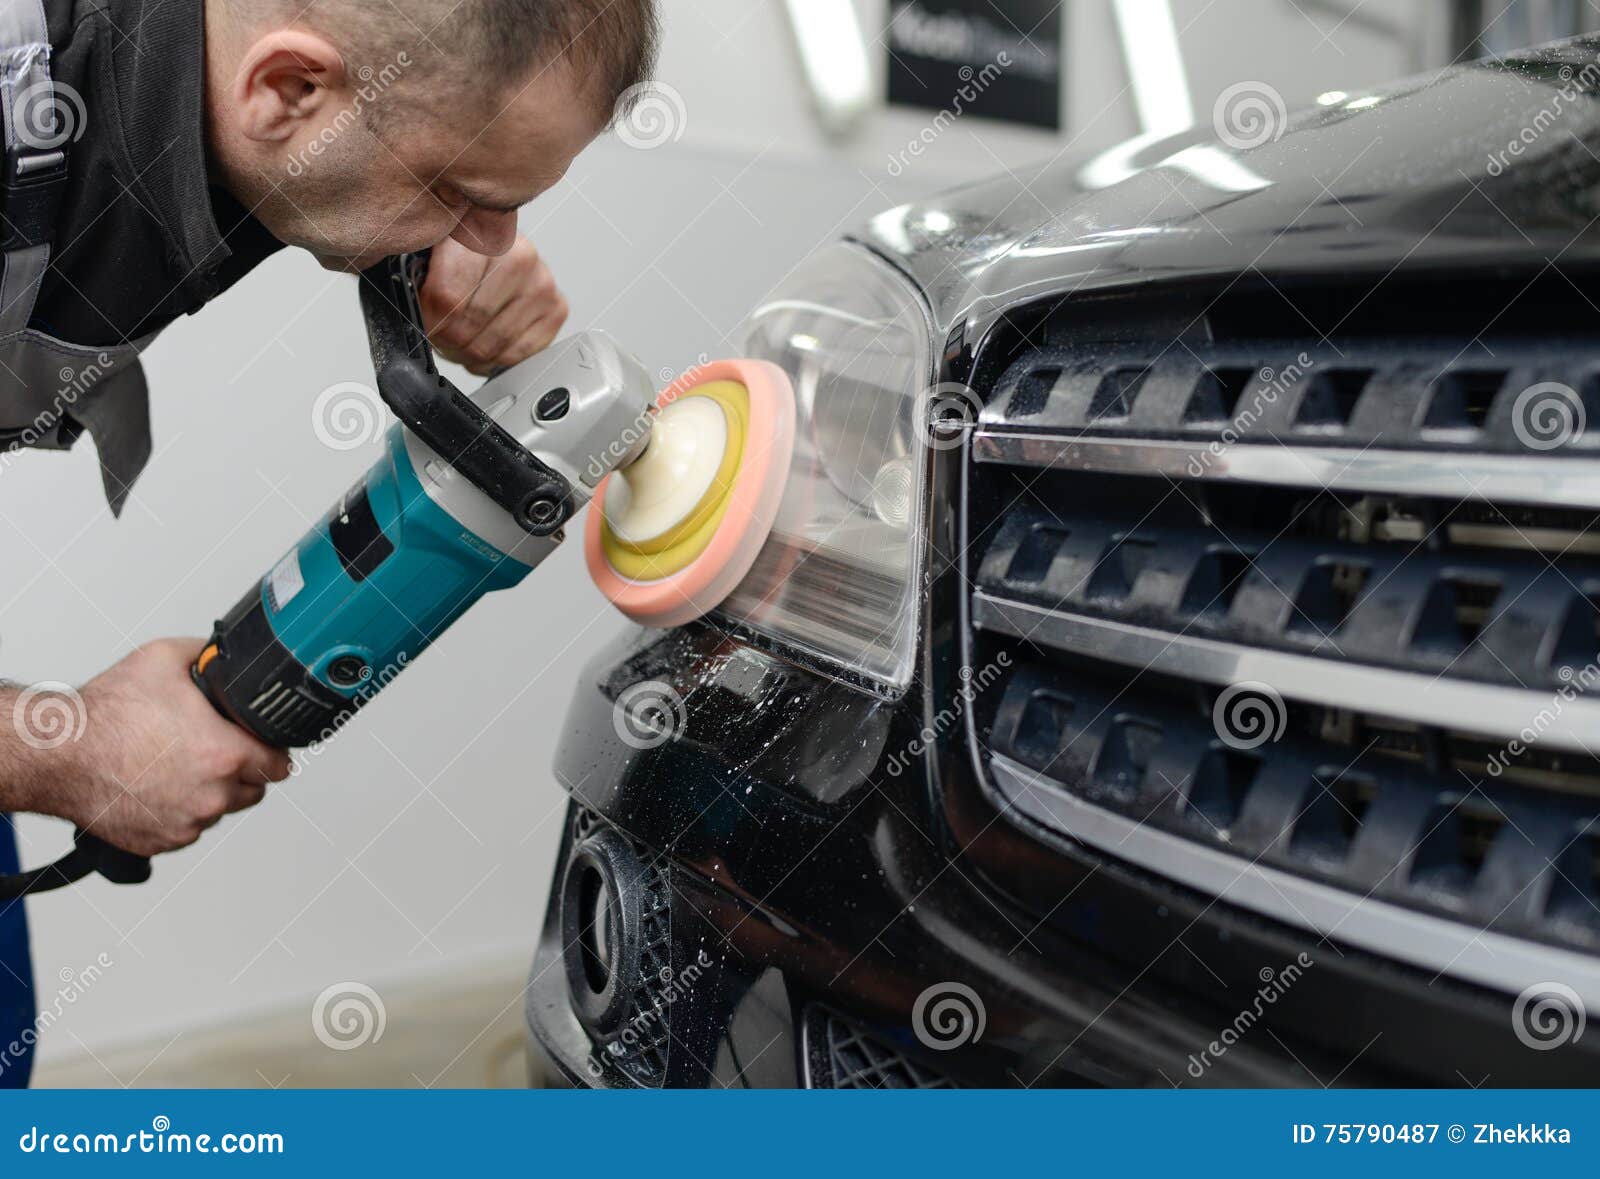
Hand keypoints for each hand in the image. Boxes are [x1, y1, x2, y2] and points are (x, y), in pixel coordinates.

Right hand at [29, 640, 290, 856]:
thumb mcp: (165, 659)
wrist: (57, 756)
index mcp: (225, 754)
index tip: (264, 746)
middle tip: (216, 750)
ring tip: (180, 765)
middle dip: (242, 770)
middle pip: (253, 789)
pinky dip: (180, 811)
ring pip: (220, 809)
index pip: (280, 765)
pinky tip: (159, 786)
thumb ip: (208, 655)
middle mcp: (211, 795)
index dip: (273, 751)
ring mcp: (187, 823)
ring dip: (211, 792)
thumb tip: (227, 656)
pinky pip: (187, 828)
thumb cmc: (104, 715)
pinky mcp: (161, 842)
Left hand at [419, 235, 568, 374]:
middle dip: (448, 341)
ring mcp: (542, 283)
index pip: (448, 296)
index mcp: (481, 231)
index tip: (424, 323)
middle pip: (470, 325)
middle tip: (440, 338)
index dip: (429, 320)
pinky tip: (485, 345)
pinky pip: (518, 355)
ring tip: (461, 341)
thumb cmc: (460, 252)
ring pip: (493, 346)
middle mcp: (519, 255)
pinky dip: (495, 360)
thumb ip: (413, 272)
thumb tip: (405, 307)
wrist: (496, 248)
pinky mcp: (556, 308)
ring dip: (470, 354)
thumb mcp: (426, 249)